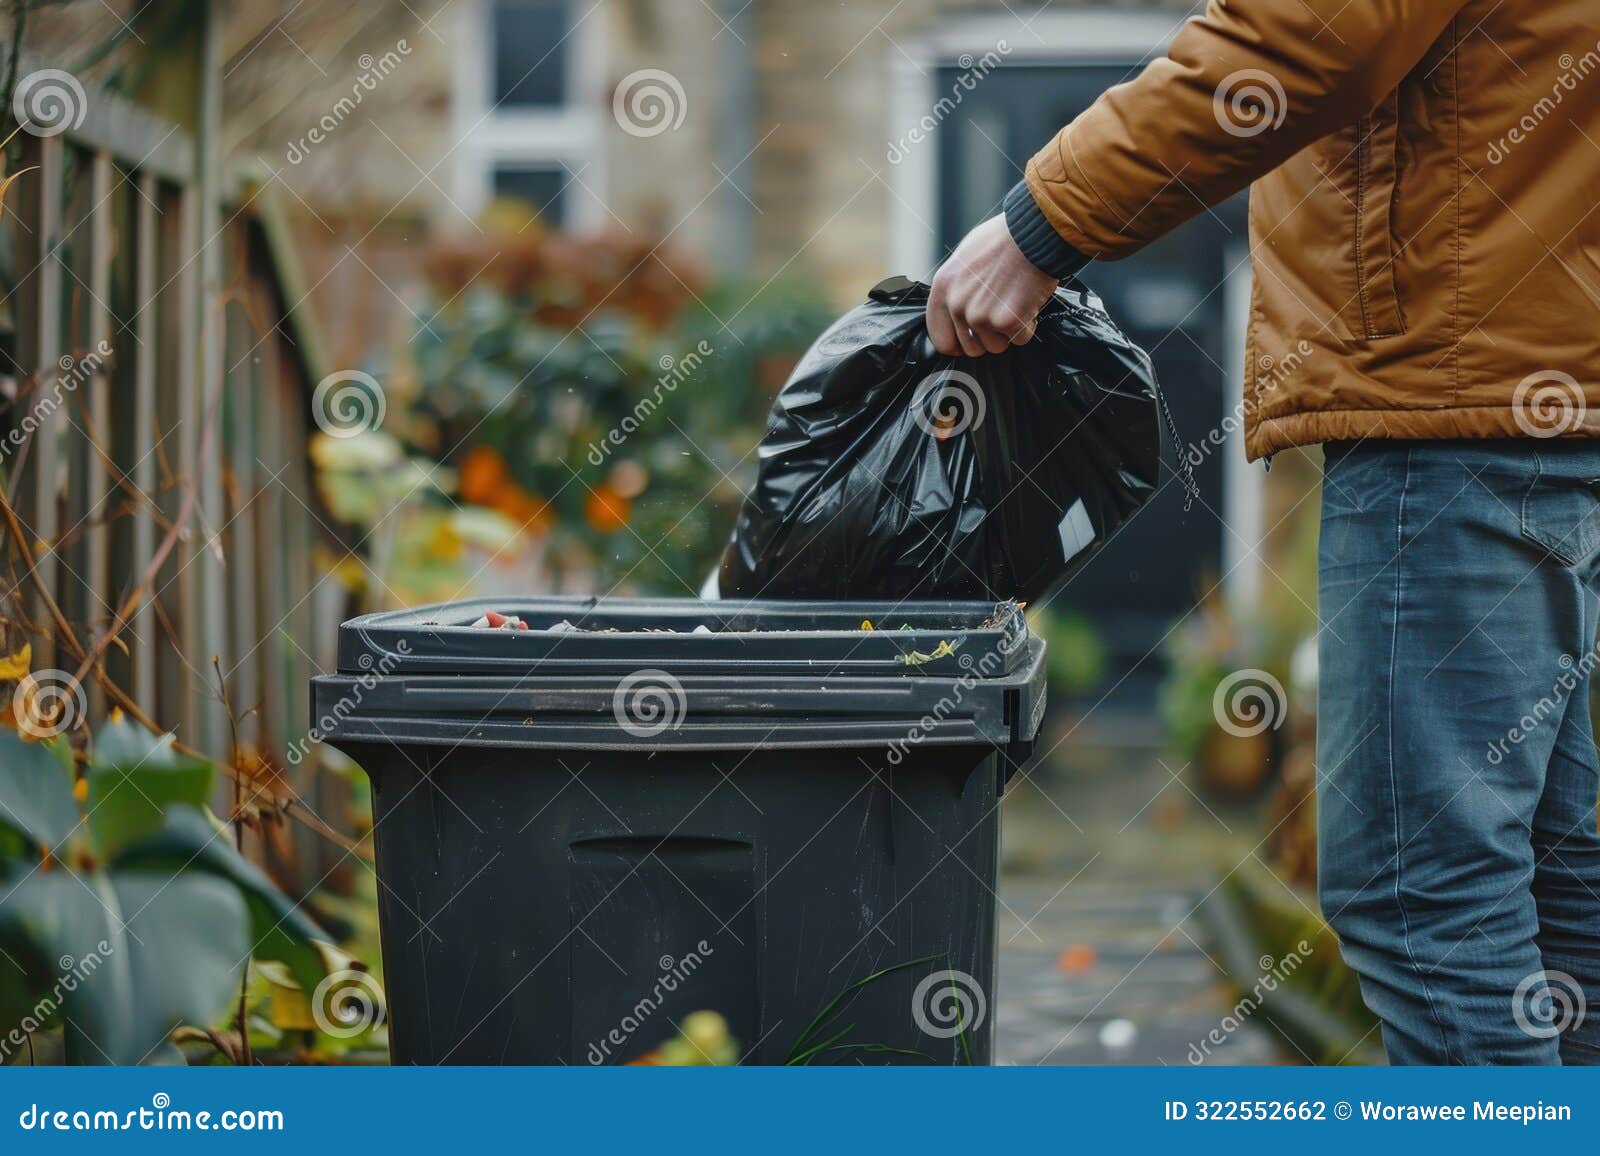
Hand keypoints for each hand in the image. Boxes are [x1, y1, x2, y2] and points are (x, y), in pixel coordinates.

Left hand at [926, 214, 1058, 356]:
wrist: (1034, 233)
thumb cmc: (1005, 240)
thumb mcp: (965, 257)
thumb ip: (957, 287)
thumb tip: (956, 310)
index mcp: (943, 288)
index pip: (941, 339)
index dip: (958, 345)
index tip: (971, 342)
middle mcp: (957, 304)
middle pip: (971, 348)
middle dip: (989, 337)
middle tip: (1003, 313)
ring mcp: (980, 315)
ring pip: (996, 347)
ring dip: (1009, 332)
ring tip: (1016, 302)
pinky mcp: (1006, 321)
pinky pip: (1020, 339)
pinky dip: (1029, 325)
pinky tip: (1029, 301)